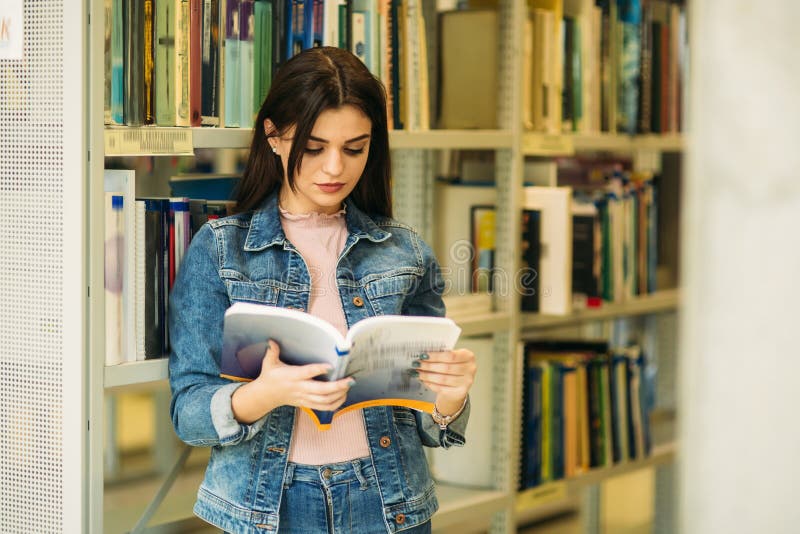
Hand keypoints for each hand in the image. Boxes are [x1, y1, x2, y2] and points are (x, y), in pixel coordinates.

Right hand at [231, 339, 353, 422]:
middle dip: (337, 386)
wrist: (266, 396)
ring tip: (349, 386)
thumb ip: (272, 352)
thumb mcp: (269, 363)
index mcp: (292, 376)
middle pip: (320, 390)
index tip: (331, 366)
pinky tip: (343, 396)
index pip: (307, 373)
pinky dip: (335, 404)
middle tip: (350, 380)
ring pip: (324, 400)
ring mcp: (304, 398)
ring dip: (339, 395)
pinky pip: (323, 407)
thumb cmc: (270, 376)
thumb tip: (272, 340)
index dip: (318, 370)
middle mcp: (299, 388)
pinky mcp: (306, 403)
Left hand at [414, 348, 476, 416]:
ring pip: (443, 379)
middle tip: (418, 364)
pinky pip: (442, 388)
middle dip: (429, 366)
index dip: (436, 356)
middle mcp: (470, 369)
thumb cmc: (453, 367)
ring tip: (419, 372)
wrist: (459, 384)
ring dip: (428, 375)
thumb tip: (424, 355)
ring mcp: (466, 382)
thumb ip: (441, 355)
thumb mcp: (451, 358)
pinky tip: (424, 380)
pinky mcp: (460, 392)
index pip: (451, 355)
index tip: (424, 355)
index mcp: (468, 356)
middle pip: (446, 368)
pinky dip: (431, 384)